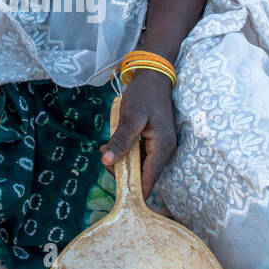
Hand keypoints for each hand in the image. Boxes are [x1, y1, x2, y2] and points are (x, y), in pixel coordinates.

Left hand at [99, 70, 177, 199]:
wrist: (153, 75)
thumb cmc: (144, 94)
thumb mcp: (130, 118)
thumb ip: (120, 141)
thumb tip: (107, 162)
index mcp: (162, 148)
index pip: (149, 180)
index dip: (134, 190)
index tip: (116, 193)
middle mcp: (164, 150)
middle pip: (143, 175)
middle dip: (123, 172)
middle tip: (105, 159)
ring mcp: (160, 146)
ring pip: (139, 165)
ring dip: (122, 161)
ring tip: (104, 150)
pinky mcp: (153, 140)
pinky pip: (138, 154)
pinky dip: (125, 152)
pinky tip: (110, 145)